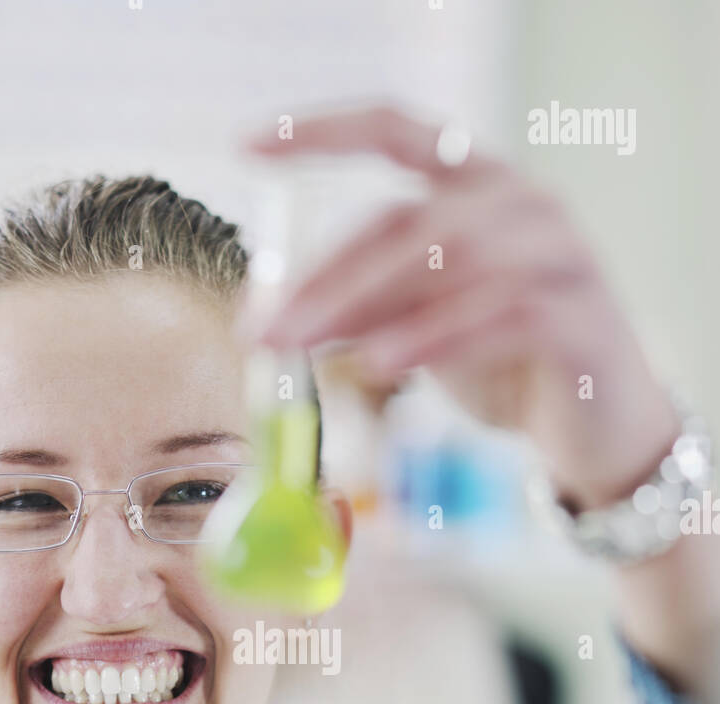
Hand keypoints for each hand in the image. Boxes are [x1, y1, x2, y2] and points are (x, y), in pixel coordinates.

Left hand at [240, 105, 679, 511]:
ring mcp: (561, 253)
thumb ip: (363, 311)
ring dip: (371, 308)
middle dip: (328, 279)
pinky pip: (503, 315)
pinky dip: (437, 338)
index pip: (395, 133)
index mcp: (477, 185)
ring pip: (454, 260)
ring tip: (312, 348)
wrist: (595, 432)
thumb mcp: (419, 333)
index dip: (321, 132)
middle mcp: (521, 203)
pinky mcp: (583, 316)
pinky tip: (383, 364)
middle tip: (267, 330)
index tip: (246, 147)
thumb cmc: (506, 369)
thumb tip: (276, 315)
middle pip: (410, 221)